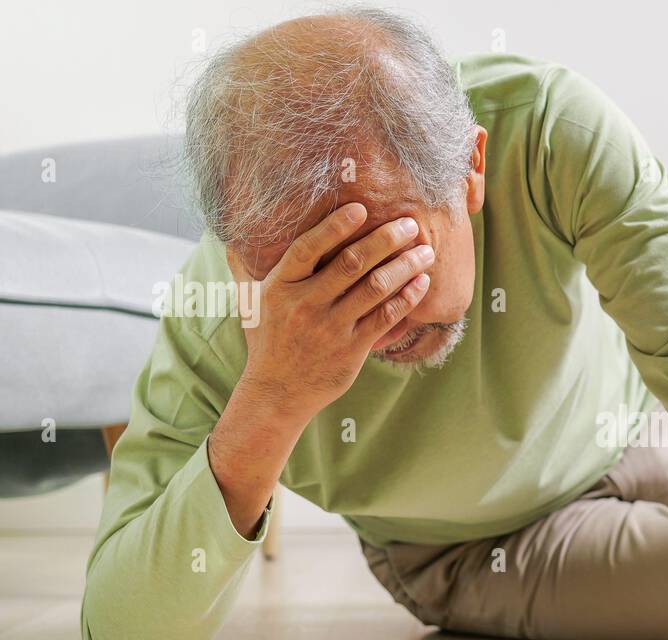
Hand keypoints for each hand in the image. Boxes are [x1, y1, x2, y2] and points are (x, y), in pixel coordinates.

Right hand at [226, 202, 433, 419]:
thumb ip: (244, 268)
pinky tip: (421, 283)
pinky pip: (386, 317)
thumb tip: (231, 237)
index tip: (361, 209)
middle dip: (385, 239)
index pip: (307, 248)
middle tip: (411, 225)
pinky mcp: (352, 348)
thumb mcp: (249, 303)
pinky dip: (407, 298)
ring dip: (404, 266)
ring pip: (375, 287)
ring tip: (425, 252)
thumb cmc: (266, 342)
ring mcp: (330, 327)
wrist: (277, 393)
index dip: (335, 227)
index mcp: (280, 286)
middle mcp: (305, 304)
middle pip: (351, 263)